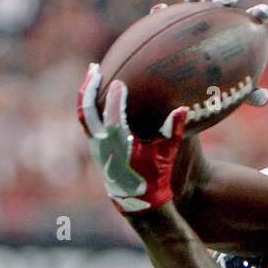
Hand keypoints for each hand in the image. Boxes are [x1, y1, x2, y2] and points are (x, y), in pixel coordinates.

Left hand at [78, 66, 186, 213]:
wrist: (138, 200)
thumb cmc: (155, 176)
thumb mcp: (166, 155)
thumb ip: (174, 132)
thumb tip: (183, 109)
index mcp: (120, 146)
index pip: (114, 117)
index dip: (116, 98)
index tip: (120, 82)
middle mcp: (103, 145)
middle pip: (88, 111)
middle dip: (90, 88)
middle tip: (94, 68)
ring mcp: (96, 146)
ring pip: (84, 115)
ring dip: (86, 93)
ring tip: (92, 74)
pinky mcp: (94, 147)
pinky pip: (86, 121)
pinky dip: (89, 104)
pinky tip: (95, 92)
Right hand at [151, 0, 267, 106]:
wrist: (192, 94)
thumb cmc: (220, 91)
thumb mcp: (236, 93)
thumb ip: (251, 94)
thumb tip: (263, 98)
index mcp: (239, 35)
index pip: (252, 20)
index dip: (259, 14)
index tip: (264, 13)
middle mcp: (219, 23)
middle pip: (224, 5)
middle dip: (226, 0)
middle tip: (228, 1)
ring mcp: (196, 21)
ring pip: (196, 4)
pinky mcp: (174, 25)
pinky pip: (165, 16)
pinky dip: (162, 12)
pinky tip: (159, 10)